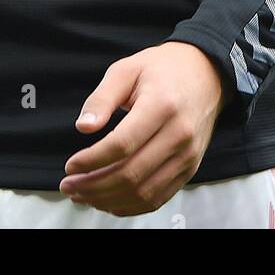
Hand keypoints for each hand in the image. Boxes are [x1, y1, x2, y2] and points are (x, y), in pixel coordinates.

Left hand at [60, 42, 228, 216]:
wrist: (205, 74)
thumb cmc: (162, 69)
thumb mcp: (126, 69)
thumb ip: (102, 98)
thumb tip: (82, 127)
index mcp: (162, 105)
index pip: (122, 144)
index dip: (92, 160)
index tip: (71, 165)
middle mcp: (179, 134)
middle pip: (131, 173)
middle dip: (94, 185)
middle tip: (69, 186)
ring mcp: (187, 155)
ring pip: (144, 192)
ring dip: (109, 200)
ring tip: (83, 195)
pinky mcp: (190, 168)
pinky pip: (159, 198)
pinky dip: (131, 206)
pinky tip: (109, 200)